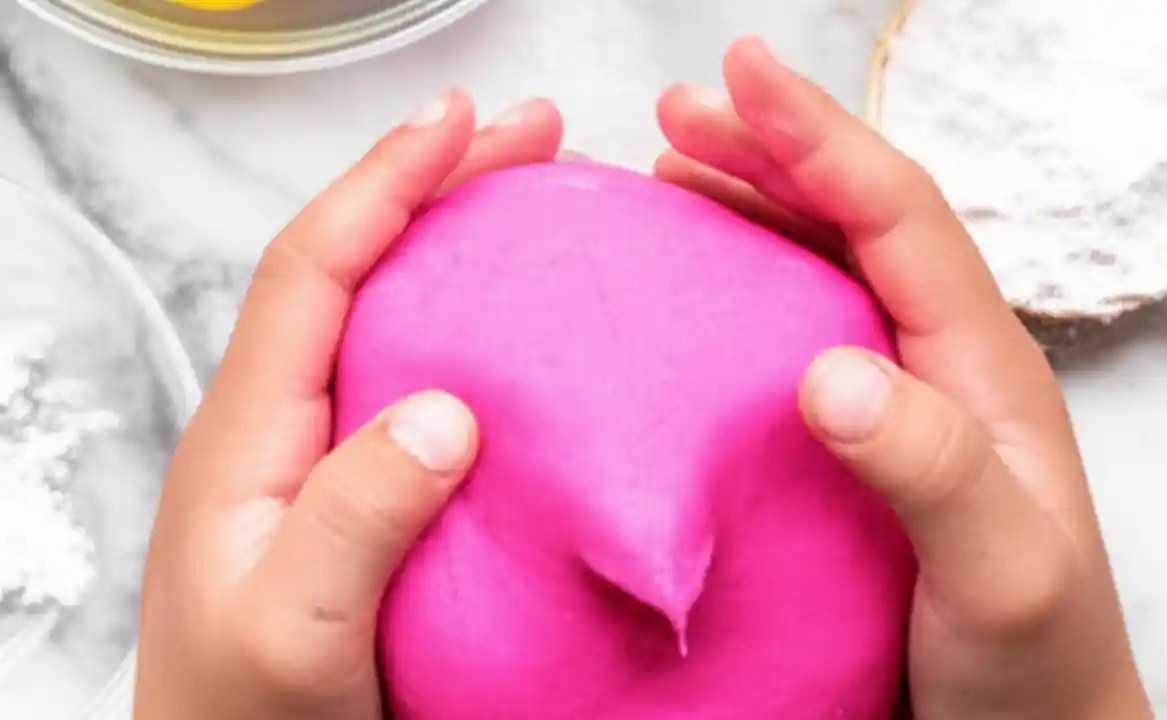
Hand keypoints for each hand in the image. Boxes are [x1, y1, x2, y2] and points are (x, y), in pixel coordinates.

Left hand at [133, 91, 562, 718]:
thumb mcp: (293, 629)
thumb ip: (354, 519)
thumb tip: (450, 412)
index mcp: (250, 437)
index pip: (314, 271)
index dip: (386, 185)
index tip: (459, 125)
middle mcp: (282, 428)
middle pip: (353, 267)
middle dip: (435, 186)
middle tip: (527, 138)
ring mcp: (323, 458)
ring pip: (387, 315)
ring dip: (456, 244)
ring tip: (529, 200)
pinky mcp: (365, 495)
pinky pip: (418, 379)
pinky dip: (473, 328)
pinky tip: (522, 332)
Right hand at [656, 39, 1151, 719]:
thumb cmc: (1032, 667)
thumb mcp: (1002, 573)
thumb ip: (934, 471)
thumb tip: (826, 372)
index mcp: (980, 366)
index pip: (897, 217)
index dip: (817, 137)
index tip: (739, 76)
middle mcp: (939, 365)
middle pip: (854, 220)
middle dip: (770, 149)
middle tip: (681, 108)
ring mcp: (897, 403)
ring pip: (820, 266)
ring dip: (752, 203)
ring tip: (677, 166)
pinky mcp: (854, 447)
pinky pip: (791, 335)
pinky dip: (741, 287)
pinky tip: (696, 289)